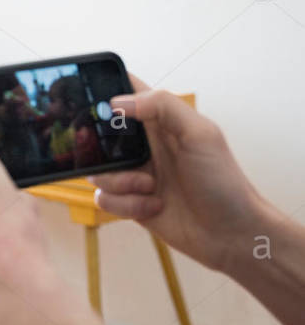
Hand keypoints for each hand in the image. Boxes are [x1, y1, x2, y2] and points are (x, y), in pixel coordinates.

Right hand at [90, 76, 262, 273]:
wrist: (230, 233)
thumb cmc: (223, 181)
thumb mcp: (200, 133)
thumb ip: (163, 106)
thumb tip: (117, 101)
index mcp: (160, 123)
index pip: (125, 94)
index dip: (104, 92)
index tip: (93, 102)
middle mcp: (143, 147)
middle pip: (98, 136)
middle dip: (98, 148)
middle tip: (119, 157)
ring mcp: (134, 175)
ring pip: (98, 171)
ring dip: (119, 181)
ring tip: (150, 186)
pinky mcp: (129, 202)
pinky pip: (103, 198)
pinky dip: (125, 204)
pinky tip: (152, 206)